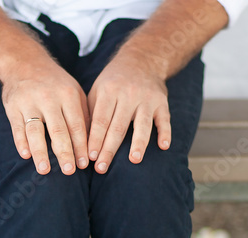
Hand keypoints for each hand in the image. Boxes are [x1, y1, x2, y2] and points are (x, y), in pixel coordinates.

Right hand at [0, 59, 89, 175]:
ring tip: (45, 170)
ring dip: (40, 152)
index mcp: (67, 95)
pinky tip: (26, 156)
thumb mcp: (74, 91)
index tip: (84, 164)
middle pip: (58, 130)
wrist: (24, 62)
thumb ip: (82, 114)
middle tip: (69, 171)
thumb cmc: (54, 82)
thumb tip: (91, 143)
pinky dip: (21, 142)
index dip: (80, 146)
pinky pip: (17, 128)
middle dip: (64, 152)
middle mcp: (49, 98)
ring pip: (36, 131)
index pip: (76, 125)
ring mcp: (29, 103)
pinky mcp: (13, 108)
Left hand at [87, 50, 170, 173]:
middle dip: (109, 149)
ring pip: (142, 124)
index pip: (100, 120)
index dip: (95, 140)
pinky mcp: (162, 102)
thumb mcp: (97, 90)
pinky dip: (165, 132)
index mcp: (109, 91)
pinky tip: (164, 146)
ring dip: (138, 143)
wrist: (142, 59)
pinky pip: (164, 119)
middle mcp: (128, 94)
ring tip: (134, 160)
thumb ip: (91, 114)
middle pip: (118, 127)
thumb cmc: (113, 82)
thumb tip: (81, 143)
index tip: (90, 158)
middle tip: (101, 169)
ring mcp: (147, 98)